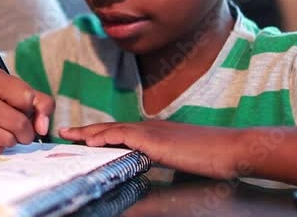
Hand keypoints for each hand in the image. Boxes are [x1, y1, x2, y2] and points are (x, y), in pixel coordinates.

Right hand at [0, 67, 53, 153]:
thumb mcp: (9, 86)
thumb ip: (38, 101)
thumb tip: (43, 128)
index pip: (27, 97)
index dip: (30, 107)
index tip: (23, 108)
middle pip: (19, 123)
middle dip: (26, 130)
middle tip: (21, 128)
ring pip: (8, 140)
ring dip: (12, 139)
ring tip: (3, 129)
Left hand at [60, 121, 246, 179]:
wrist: (231, 148)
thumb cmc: (212, 157)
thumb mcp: (180, 159)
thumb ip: (162, 161)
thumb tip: (148, 170)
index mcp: (155, 133)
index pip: (120, 131)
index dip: (99, 133)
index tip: (82, 136)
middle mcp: (150, 128)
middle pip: (110, 127)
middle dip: (86, 130)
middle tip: (65, 132)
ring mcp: (152, 132)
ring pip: (113, 129)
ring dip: (89, 133)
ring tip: (69, 135)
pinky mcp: (155, 140)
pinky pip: (124, 136)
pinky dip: (105, 137)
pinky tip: (91, 141)